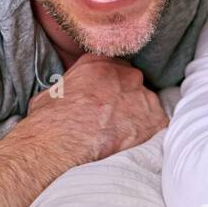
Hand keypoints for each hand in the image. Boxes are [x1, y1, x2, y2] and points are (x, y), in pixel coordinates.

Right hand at [23, 54, 167, 164]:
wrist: (62, 144)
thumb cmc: (49, 122)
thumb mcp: (51, 94)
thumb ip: (70, 88)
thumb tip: (67, 95)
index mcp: (99, 62)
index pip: (113, 68)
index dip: (109, 86)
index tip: (104, 100)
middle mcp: (126, 74)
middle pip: (132, 84)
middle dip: (125, 100)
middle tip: (111, 120)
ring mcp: (143, 95)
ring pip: (146, 104)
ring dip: (137, 117)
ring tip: (120, 135)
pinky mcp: (155, 118)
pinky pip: (158, 124)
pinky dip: (149, 133)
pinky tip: (133, 143)